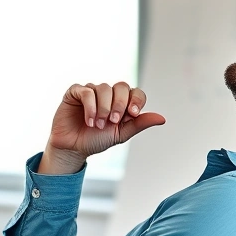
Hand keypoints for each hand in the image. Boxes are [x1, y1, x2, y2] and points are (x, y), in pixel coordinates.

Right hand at [40, 82, 164, 174]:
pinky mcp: (75, 92)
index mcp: (121, 102)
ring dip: (103, 108)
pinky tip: (90, 121)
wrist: (74, 148)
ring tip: (98, 125)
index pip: (135, 92)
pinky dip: (90, 106)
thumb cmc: (96, 140)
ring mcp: (91, 91)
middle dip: (120, 104)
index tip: (133, 114)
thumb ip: (139, 124)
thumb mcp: (121, 134)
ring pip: (104, 88)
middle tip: (114, 121)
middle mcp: (107, 94)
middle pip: (121, 87)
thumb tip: (161, 118)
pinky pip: (86, 92)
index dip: (136, 100)